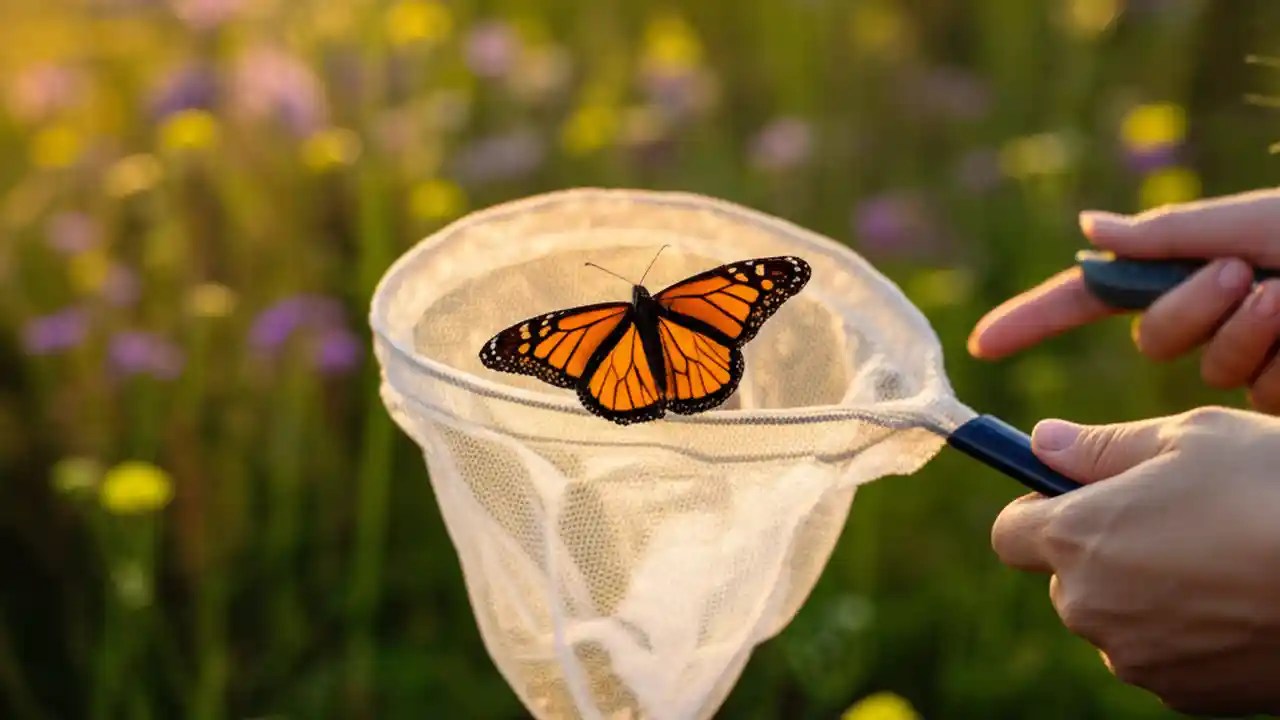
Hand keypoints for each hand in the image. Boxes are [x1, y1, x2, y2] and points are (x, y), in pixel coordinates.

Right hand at [968, 189, 1279, 411]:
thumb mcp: (1248, 222)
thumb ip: (1167, 233)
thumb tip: (1085, 228)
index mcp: (1183, 269)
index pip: (1092, 299)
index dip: (1033, 319)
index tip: (982, 344)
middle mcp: (1207, 317)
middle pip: (1155, 339)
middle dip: (1191, 309)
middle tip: (1239, 273)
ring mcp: (1243, 357)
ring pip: (1212, 370)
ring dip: (1249, 332)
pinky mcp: (1278, 395)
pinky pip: (1260, 394)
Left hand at [992, 407, 1279, 715]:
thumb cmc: (1272, 492)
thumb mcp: (1190, 438)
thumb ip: (1102, 446)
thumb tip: (1043, 442)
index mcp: (1076, 537)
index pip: (1011, 533)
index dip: (1040, 509)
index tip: (1078, 495)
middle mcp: (1089, 606)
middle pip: (1067, 578)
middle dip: (1102, 550)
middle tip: (1174, 519)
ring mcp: (1136, 658)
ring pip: (1116, 618)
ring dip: (1146, 593)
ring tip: (1221, 558)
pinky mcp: (1184, 695)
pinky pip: (1162, 654)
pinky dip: (1187, 631)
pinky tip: (1241, 601)